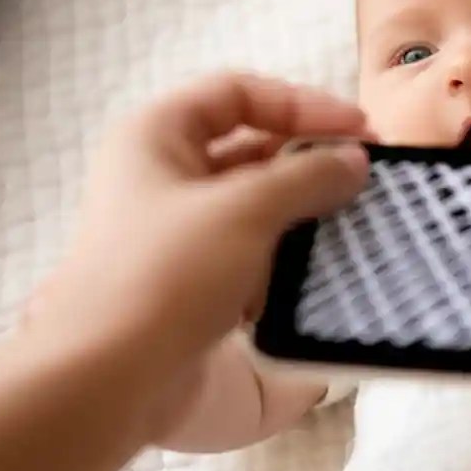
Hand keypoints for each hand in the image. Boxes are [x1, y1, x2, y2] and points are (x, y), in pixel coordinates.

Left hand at [24, 72, 370, 406]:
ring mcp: (171, 231)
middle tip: (364, 178)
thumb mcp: (246, 209)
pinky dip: (281, 255)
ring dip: (300, 210)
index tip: (359, 133)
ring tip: (351, 223)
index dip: (302, 104)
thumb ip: (308, 176)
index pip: (238, 93)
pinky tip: (318, 270)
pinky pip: (245, 252)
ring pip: (250, 203)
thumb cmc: (168, 272)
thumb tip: (356, 159)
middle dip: (307, 159)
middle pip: (246, 146)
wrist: (107, 376)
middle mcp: (159, 175)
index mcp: (157, 135)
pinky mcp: (186, 281)